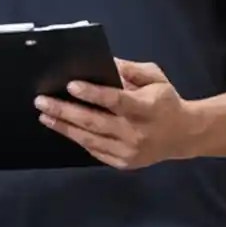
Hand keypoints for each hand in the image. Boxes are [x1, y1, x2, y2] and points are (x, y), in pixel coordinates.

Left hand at [35, 59, 198, 169]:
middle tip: (42, 101)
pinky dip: (77, 139)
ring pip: (90, 139)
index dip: (93, 93)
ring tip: (44, 115)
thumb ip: (130, 69)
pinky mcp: (123, 163)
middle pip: (95, 122)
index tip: (71, 85)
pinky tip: (62, 128)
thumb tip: (104, 63)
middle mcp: (137, 132)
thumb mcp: (155, 77)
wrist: (183, 135)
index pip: (116, 101)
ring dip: (64, 127)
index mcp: (147, 108)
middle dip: (65, 111)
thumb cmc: (165, 101)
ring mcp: (129, 151)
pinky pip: (94, 151)